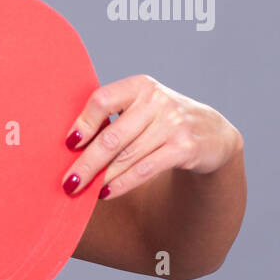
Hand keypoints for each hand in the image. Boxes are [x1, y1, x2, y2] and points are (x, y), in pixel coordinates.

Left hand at [59, 74, 240, 198]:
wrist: (212, 132)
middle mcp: (157, 101)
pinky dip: (122, 184)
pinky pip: (145, 169)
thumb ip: (112, 118)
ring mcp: (173, 124)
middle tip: (68, 182)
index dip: (83, 123)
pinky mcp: (185, 148)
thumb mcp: (140, 108)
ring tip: (82, 189)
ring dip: (101, 177)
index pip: (103, 100)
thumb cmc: (160, 121)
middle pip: (112, 136)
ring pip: (126, 157)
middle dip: (86, 163)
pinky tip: (106, 193)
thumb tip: (71, 146)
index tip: (68, 144)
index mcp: (140, 86)